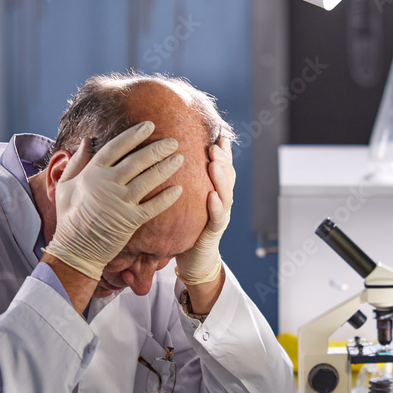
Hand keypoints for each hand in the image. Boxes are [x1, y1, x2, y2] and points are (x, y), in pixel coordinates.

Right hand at [44, 122, 183, 280]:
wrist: (75, 250)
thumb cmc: (69, 217)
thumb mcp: (65, 186)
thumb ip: (77, 162)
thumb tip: (87, 140)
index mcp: (92, 173)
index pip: (116, 147)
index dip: (133, 135)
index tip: (149, 126)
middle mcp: (107, 184)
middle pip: (137, 161)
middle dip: (157, 149)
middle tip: (173, 141)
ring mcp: (119, 202)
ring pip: (148, 180)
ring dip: (165, 168)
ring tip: (180, 158)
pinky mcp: (129, 221)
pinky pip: (153, 206)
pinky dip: (166, 198)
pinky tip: (179, 189)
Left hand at [175, 136, 234, 285]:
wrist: (194, 259)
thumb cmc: (185, 226)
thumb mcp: (185, 200)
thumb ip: (182, 180)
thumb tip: (165, 154)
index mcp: (215, 191)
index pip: (222, 167)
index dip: (223, 150)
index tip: (219, 133)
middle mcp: (222, 201)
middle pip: (227, 176)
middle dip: (222, 158)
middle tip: (214, 144)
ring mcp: (221, 216)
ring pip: (226, 193)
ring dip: (221, 177)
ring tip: (214, 163)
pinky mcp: (215, 233)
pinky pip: (217, 218)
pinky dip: (216, 206)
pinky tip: (211, 196)